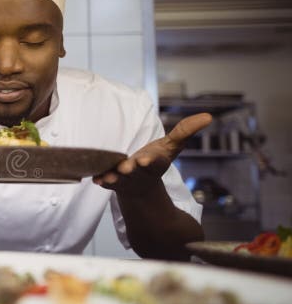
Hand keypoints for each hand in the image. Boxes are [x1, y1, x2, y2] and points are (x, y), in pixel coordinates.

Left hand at [93, 113, 211, 194]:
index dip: (151, 161)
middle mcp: (139, 173)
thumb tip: (208, 116)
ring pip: (118, 179)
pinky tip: (95, 178)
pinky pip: (104, 182)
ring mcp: (124, 179)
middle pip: (135, 171)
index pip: (156, 163)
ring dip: (113, 177)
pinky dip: (100, 180)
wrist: (139, 187)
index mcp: (155, 164)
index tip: (145, 160)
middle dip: (131, 169)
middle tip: (126, 167)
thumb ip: (185, 132)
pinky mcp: (110, 182)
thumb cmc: (154, 161)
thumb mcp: (170, 147)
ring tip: (109, 175)